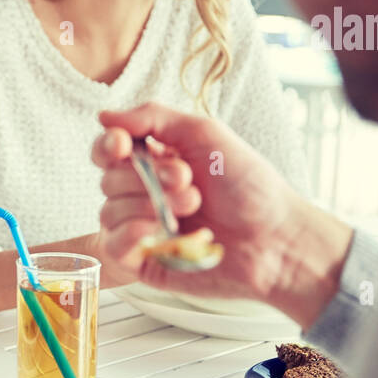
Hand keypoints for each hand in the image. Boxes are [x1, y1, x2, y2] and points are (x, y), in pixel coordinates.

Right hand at [92, 102, 351, 325]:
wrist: (274, 237)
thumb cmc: (249, 185)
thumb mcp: (203, 134)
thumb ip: (152, 118)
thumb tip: (103, 116)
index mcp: (155, 161)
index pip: (108, 150)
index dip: (108, 145)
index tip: (122, 145)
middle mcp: (143, 194)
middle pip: (108, 178)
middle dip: (146, 177)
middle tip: (188, 181)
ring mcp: (141, 228)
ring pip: (108, 210)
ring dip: (148, 205)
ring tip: (193, 208)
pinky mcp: (144, 261)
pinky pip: (112, 245)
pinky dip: (130, 233)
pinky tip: (156, 230)